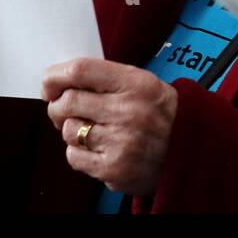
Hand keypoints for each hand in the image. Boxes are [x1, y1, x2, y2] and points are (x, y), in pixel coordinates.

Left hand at [42, 58, 176, 197]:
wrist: (188, 149)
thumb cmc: (161, 113)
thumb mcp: (144, 84)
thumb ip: (108, 78)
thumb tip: (61, 81)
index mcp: (136, 83)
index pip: (81, 70)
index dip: (56, 76)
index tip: (49, 83)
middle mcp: (128, 111)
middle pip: (68, 101)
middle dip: (57, 106)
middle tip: (64, 108)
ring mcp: (120, 141)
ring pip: (70, 131)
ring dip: (72, 130)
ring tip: (91, 129)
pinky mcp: (113, 168)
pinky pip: (74, 156)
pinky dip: (78, 152)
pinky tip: (96, 148)